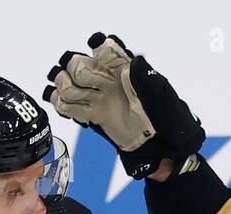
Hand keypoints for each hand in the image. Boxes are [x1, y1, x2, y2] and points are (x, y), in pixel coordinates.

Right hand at [44, 32, 204, 178]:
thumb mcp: (162, 95)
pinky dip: (62, 105)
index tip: (101, 64)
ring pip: (69, 85)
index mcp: (125, 70)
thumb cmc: (168, 118)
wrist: (162, 147)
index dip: (98, 53)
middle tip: (90, 88)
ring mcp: (100, 99)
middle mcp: (109, 81)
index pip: (103, 50)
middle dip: (77, 73)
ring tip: (78, 99)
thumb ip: (146, 79)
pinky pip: (69, 107)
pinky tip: (66, 106)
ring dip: (66, 89)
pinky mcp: (94, 116)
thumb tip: (133, 63)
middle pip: (78, 66)